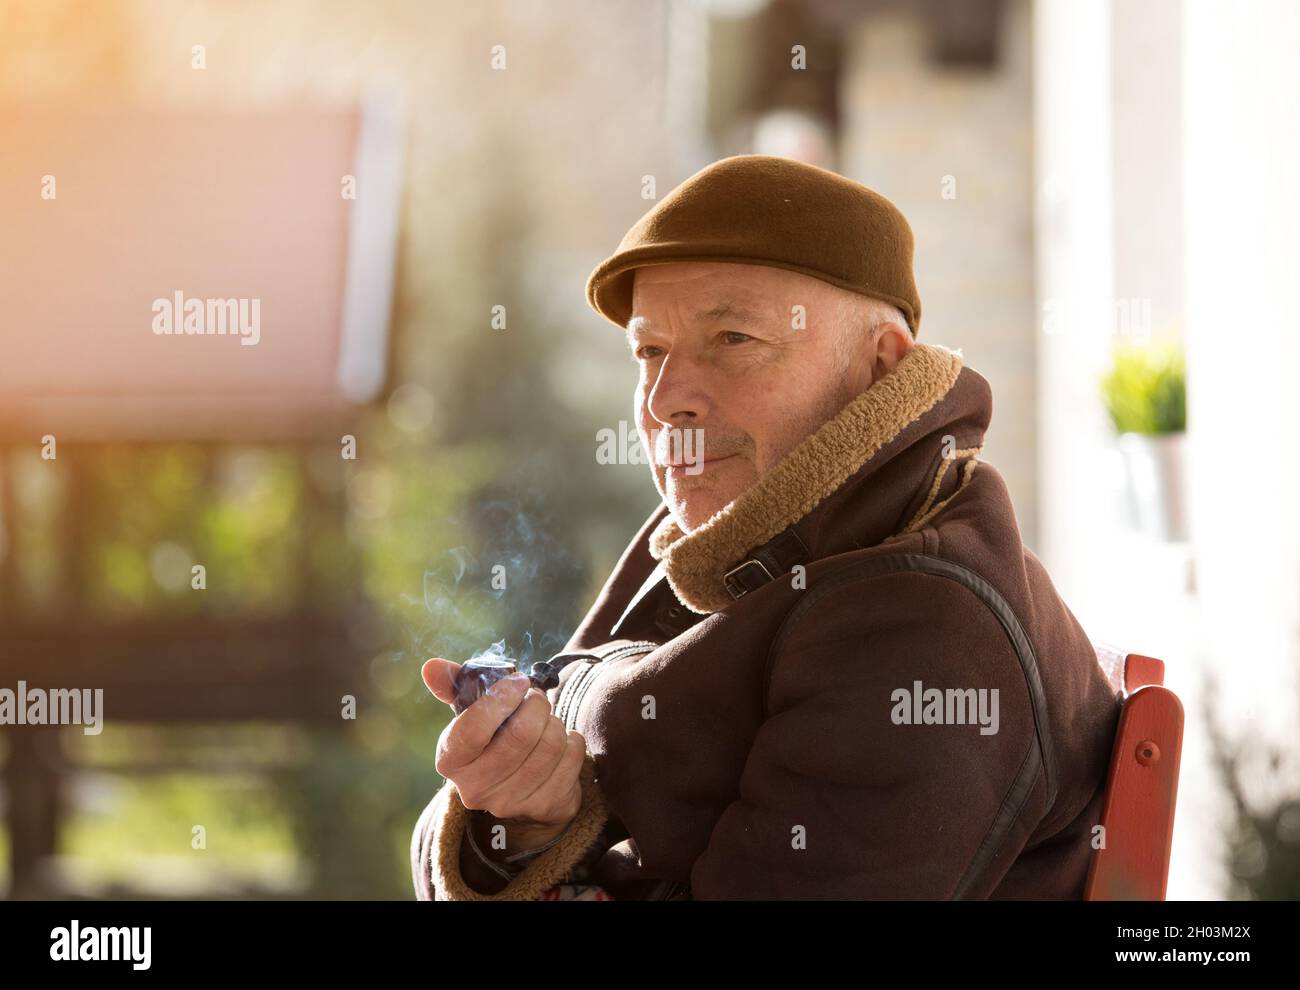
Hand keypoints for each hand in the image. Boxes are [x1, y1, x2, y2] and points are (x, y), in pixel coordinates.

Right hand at [422, 657, 584, 851]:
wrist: (520, 788)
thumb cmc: (492, 739)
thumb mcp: (470, 713)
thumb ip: (452, 686)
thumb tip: (431, 667)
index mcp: (451, 760)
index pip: (473, 729)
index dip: (501, 698)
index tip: (518, 681)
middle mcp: (475, 789)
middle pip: (521, 734)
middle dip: (536, 705)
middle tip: (536, 699)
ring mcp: (511, 803)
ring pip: (550, 744)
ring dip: (555, 723)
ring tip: (547, 722)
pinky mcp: (546, 808)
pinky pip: (572, 758)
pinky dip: (573, 741)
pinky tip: (561, 743)